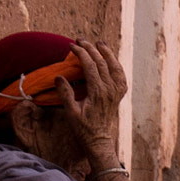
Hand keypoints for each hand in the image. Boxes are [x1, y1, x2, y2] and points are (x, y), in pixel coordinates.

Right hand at [65, 38, 127, 164]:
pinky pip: (121, 76)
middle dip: (90, 49)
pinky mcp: (119, 95)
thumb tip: (59, 76)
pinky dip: (116, 65)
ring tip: (99, 43)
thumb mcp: (71, 112)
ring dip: (107, 53)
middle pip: (102, 63)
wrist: (98, 140)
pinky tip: (111, 59)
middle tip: (79, 40)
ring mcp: (116, 92)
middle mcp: (110, 90)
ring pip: (114, 67)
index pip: (90, 66)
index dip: (81, 53)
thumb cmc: (83, 128)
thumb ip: (66, 94)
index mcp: (98, 93)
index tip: (71, 46)